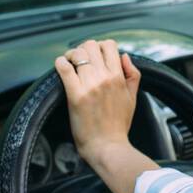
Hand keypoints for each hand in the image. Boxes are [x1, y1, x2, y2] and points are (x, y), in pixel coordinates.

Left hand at [54, 38, 141, 167]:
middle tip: (80, 60)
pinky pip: (64, 68)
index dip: (100, 47)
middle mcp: (105, 78)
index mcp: (119, 77)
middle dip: (84, 49)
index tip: (95, 56)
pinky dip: (60, 63)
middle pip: (91, 45)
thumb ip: (132, 74)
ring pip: (77, 53)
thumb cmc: (118, 125)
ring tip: (70, 64)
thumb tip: (125, 56)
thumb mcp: (133, 98)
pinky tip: (61, 67)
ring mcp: (90, 85)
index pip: (109, 45)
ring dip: (71, 55)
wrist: (107, 146)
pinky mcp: (75, 95)